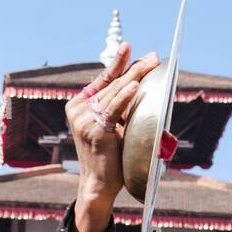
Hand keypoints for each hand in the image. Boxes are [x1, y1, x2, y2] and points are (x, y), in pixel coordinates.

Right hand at [66, 42, 159, 231]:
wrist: (99, 184)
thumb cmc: (110, 156)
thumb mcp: (112, 126)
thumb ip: (118, 108)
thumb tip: (139, 85)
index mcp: (79, 106)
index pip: (103, 80)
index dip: (117, 63)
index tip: (129, 47)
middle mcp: (78, 111)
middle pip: (111, 84)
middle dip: (134, 68)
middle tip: (152, 57)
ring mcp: (84, 120)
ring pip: (114, 94)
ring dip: (134, 77)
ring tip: (150, 65)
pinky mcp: (94, 131)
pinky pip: (113, 110)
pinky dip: (125, 97)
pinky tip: (135, 85)